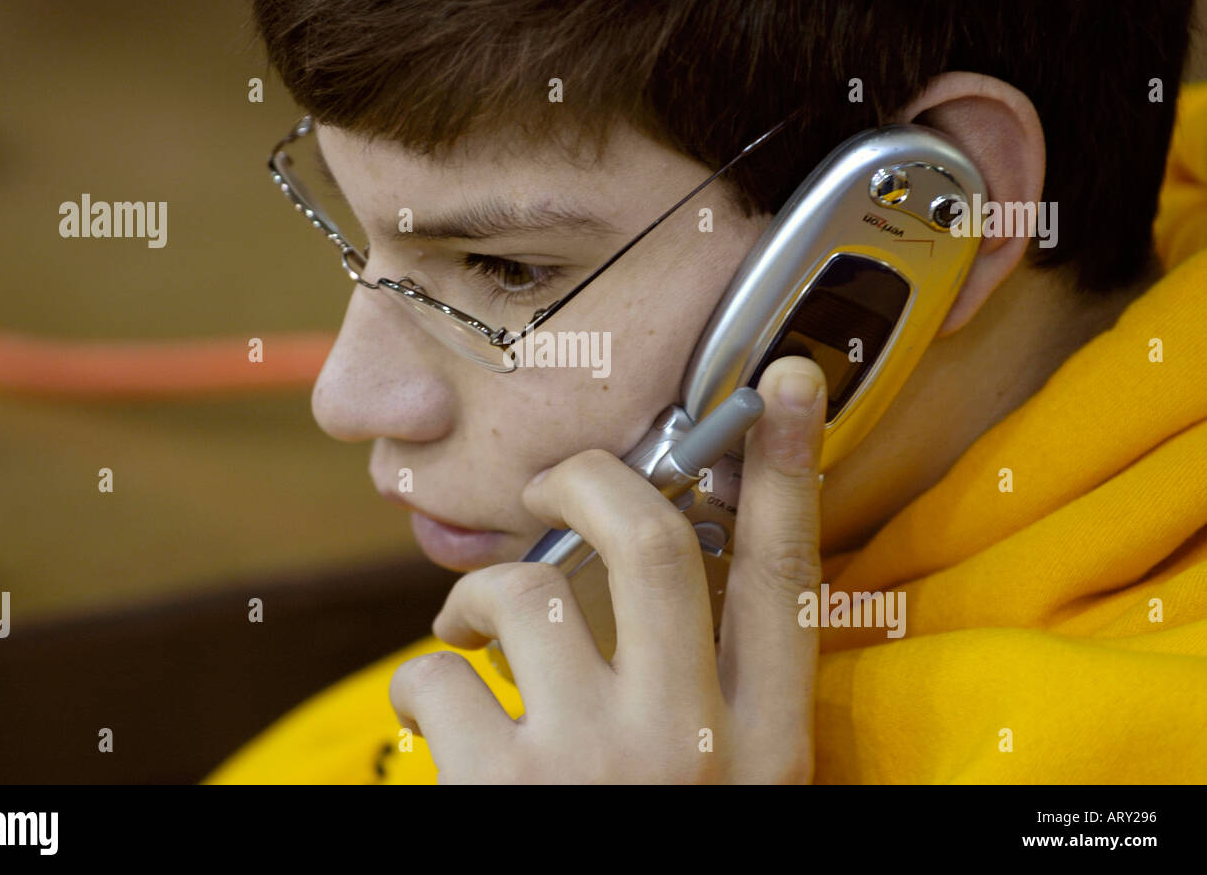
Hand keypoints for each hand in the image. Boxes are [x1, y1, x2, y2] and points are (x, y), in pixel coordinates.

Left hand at [389, 356, 826, 783]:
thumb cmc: (644, 831)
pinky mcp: (500, 790)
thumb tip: (649, 579)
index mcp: (764, 746)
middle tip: (546, 486)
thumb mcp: (719, 781)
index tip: (786, 378)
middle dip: (587, 483)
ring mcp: (594, 765)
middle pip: (653, 545)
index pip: (784, 581)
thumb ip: (704, 694)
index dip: (787, 471)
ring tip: (465, 633)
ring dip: (479, 597)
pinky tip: (430, 717)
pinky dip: (420, 681)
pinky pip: (436, 676)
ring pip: (527, 593)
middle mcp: (692, 746)